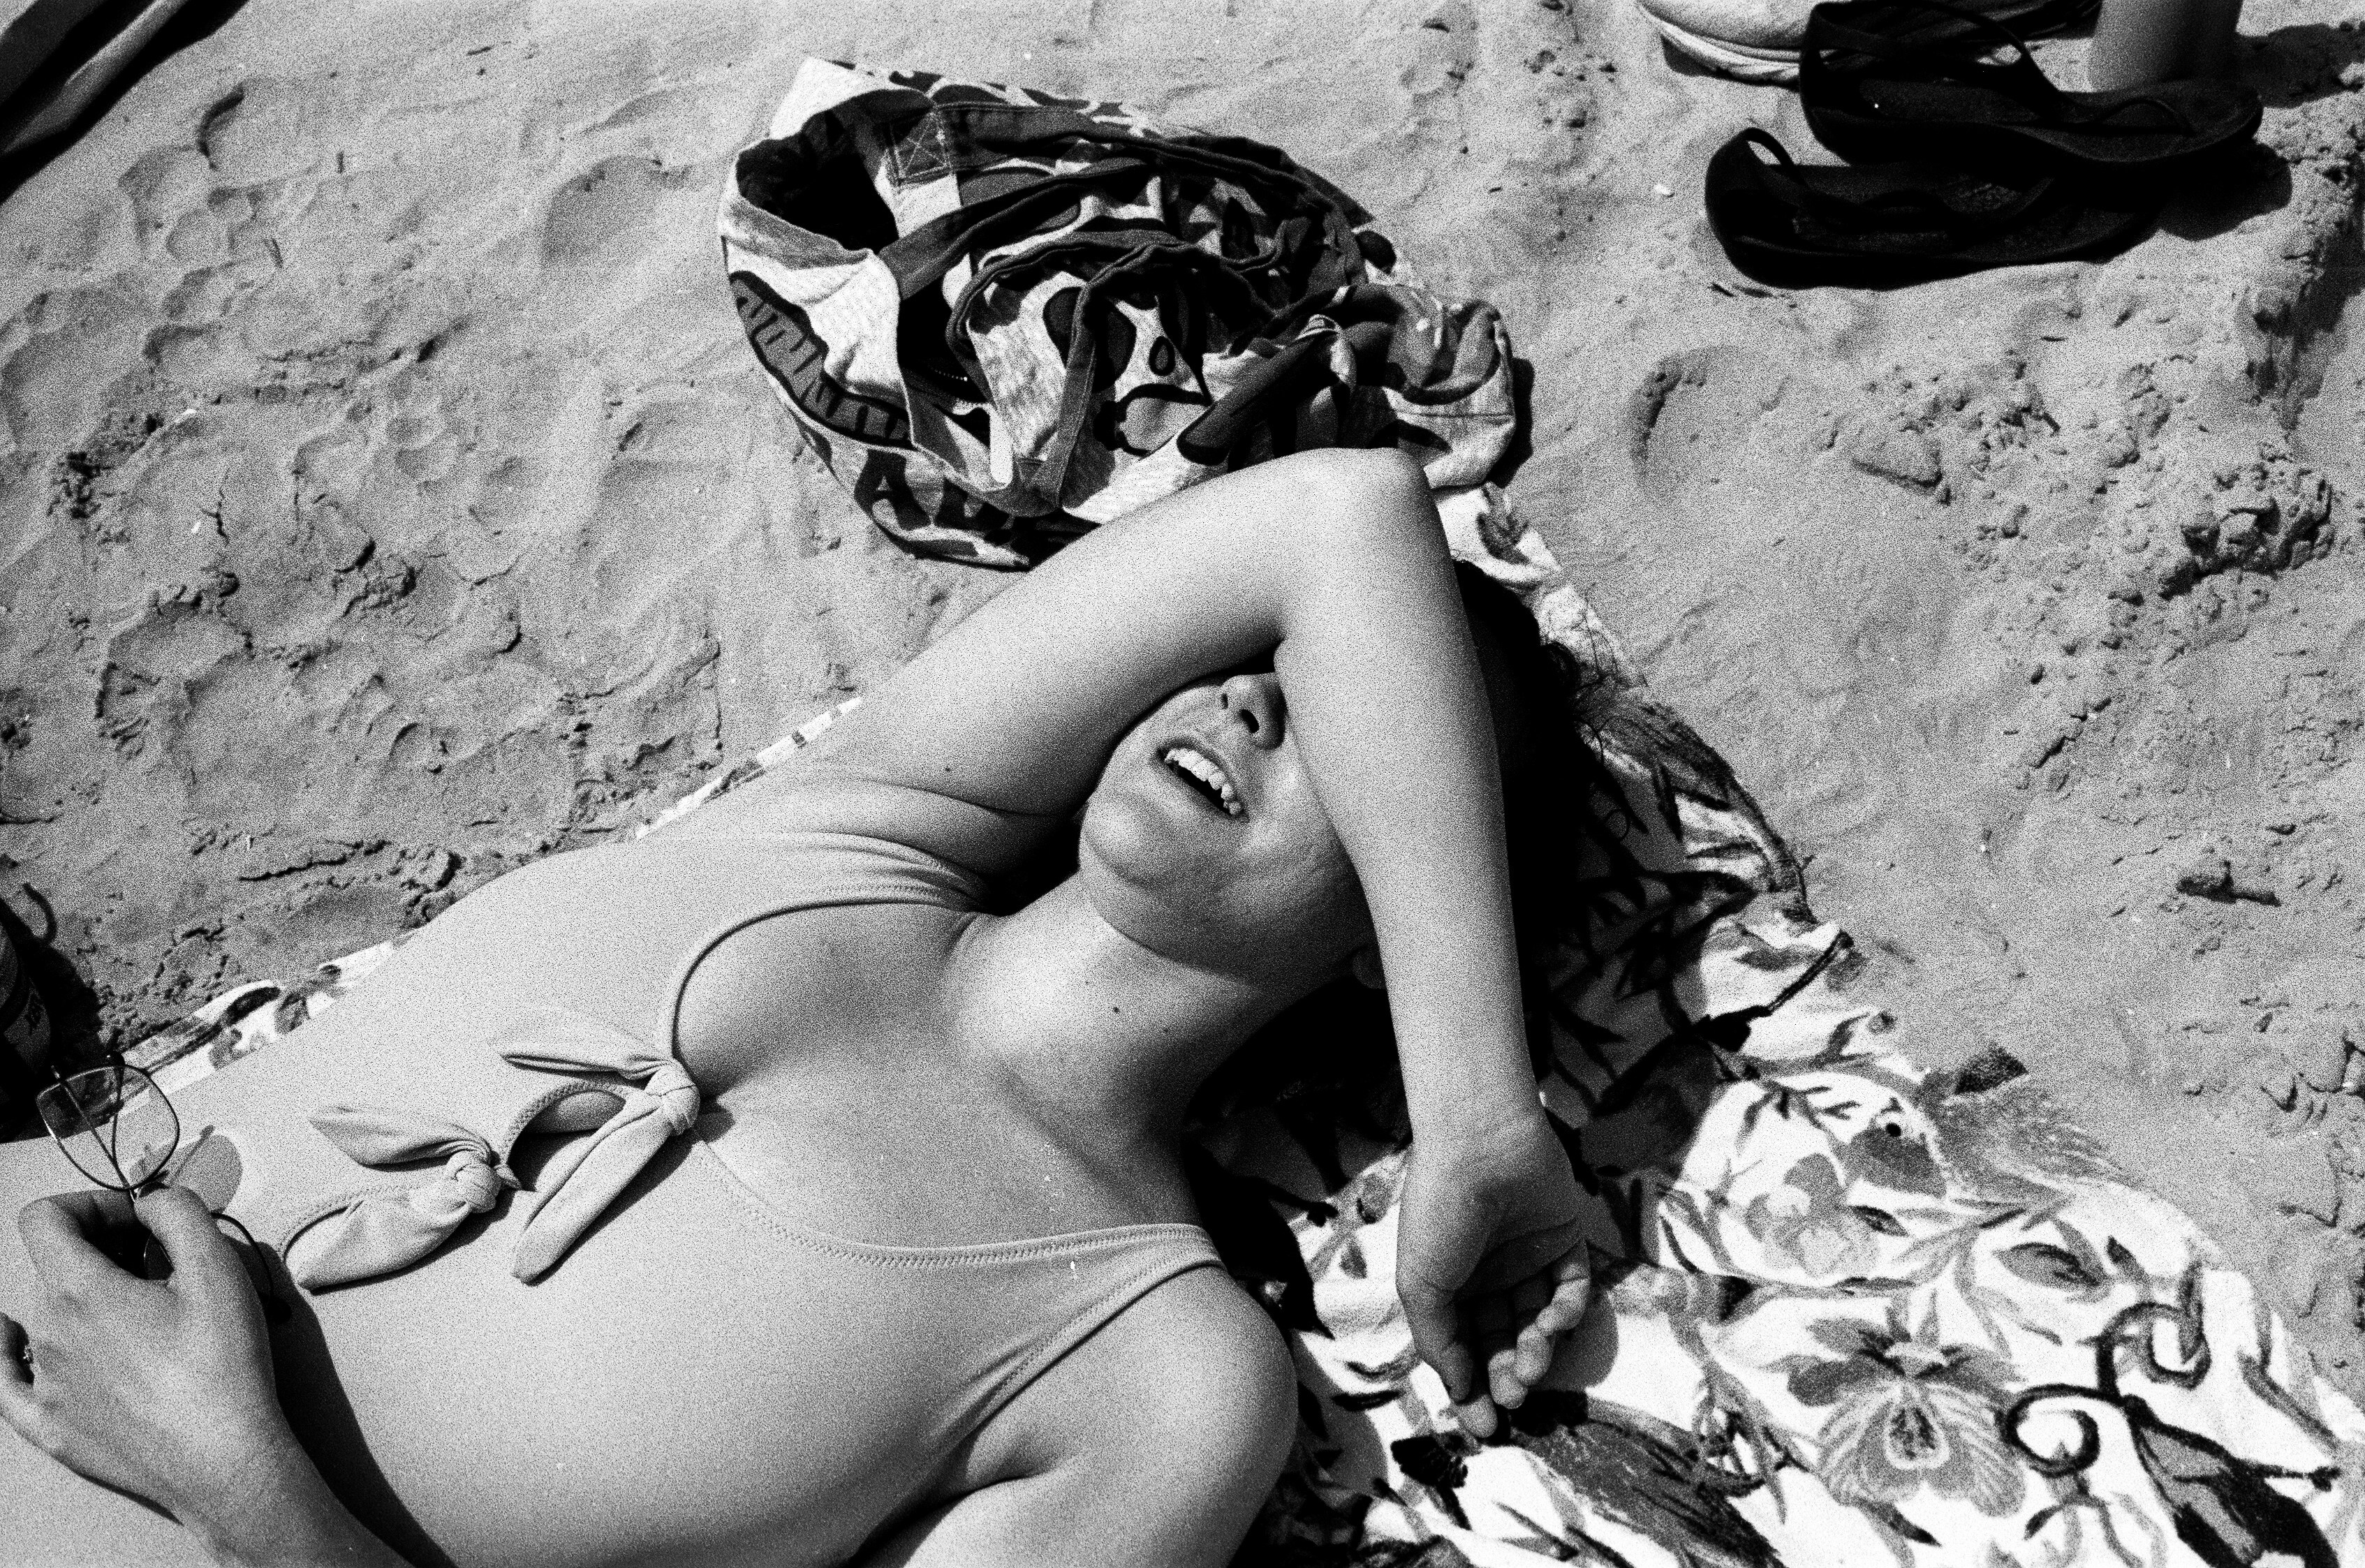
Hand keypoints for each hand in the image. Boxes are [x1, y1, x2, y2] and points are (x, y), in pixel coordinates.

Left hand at [0, 1187, 293, 1524]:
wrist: (223, 1460)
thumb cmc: (223, 1365)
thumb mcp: (218, 1267)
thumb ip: (177, 1213)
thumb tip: (150, 1205)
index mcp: (80, 1291)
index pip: (46, 1219)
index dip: (91, 1205)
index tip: (136, 1223)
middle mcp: (47, 1334)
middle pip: (53, 1266)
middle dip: (100, 1251)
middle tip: (158, 1265)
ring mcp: (44, 1385)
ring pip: (47, 1316)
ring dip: (85, 1297)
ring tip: (143, 1314)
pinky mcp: (51, 1427)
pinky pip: (9, 1382)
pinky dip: (7, 1352)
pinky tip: (8, 1338)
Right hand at [1395, 1111, 1590, 1440]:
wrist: (1482, 1146)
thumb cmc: (1440, 1214)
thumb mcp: (1422, 1286)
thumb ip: (1440, 1343)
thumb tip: (1461, 1392)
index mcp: (1448, 1285)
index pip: (1464, 1347)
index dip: (1473, 1387)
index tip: (1486, 1427)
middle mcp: (1489, 1275)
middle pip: (1504, 1339)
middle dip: (1509, 1373)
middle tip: (1515, 1397)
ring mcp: (1528, 1259)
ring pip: (1538, 1321)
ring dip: (1537, 1350)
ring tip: (1533, 1364)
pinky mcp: (1565, 1242)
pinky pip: (1571, 1290)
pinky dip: (1566, 1313)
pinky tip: (1552, 1322)